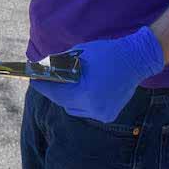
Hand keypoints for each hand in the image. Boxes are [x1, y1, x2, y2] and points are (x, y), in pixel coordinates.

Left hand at [32, 27, 163, 122]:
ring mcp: (103, 114)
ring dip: (67, 98)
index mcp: (86, 93)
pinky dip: (81, 102)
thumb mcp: (77, 54)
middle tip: (45, 80)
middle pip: (64, 102)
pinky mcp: (108, 115)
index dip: (43, 86)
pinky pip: (86, 110)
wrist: (136, 60)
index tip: (32, 79)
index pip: (56, 93)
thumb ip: (57, 65)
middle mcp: (94, 108)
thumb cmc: (106, 53)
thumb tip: (40, 70)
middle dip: (54, 91)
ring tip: (63, 84)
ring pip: (74, 108)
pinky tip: (81, 90)